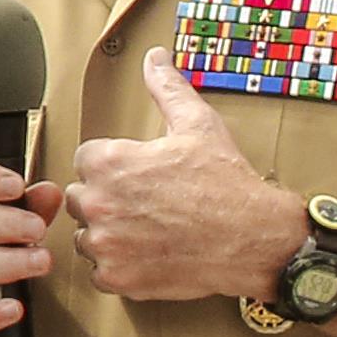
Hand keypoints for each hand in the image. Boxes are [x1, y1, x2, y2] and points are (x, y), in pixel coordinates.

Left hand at [63, 50, 300, 305]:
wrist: (253, 238)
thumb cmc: (226, 184)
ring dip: (111, 236)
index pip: (85, 161)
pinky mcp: (117, 277)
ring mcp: (106, 243)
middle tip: (148, 207)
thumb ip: (166, 88)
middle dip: (108, 202)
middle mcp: (98, 202)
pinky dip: (122, 268)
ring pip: (90, 237)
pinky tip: (152, 255)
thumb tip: (155, 58)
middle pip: (82, 200)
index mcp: (107, 161)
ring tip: (150, 232)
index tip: (140, 178)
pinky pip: (102, 273)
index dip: (115, 168)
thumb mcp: (197, 125)